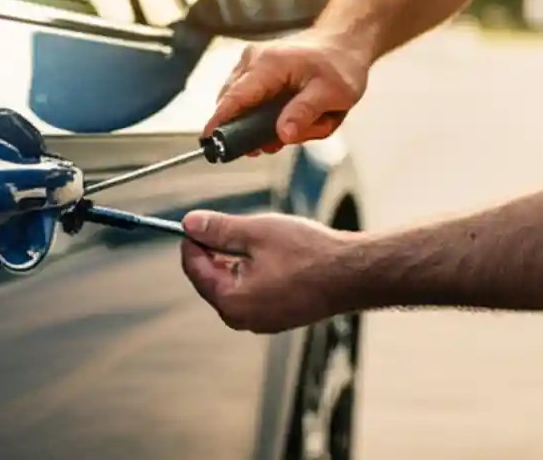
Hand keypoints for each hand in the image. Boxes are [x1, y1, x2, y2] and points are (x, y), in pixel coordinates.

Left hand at [179, 210, 355, 332]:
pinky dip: (252, 272)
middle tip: (229, 224)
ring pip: (232, 285)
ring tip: (257, 237)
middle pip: (210, 279)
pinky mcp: (275, 318)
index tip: (197, 220)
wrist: (353, 275)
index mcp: (230, 300)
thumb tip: (190, 223)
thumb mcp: (257, 232)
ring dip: (235, 260)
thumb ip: (219, 229)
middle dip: (214, 250)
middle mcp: (241, 319)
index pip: (194, 268)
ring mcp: (259, 322)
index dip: (192, 240)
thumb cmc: (309, 253)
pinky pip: (251, 294)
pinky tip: (271, 255)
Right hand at [207, 31, 369, 153]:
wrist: (344, 42)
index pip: (235, 98)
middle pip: (235, 106)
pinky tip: (296, 112)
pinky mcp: (255, 72)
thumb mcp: (332, 93)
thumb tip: (282, 135)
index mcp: (268, 64)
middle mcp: (252, 61)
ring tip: (306, 120)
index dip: (220, 122)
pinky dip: (272, 114)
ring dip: (270, 123)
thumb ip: (305, 113)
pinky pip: (252, 102)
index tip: (210, 141)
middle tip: (289, 137)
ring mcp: (251, 65)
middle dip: (258, 129)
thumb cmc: (340, 65)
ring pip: (244, 107)